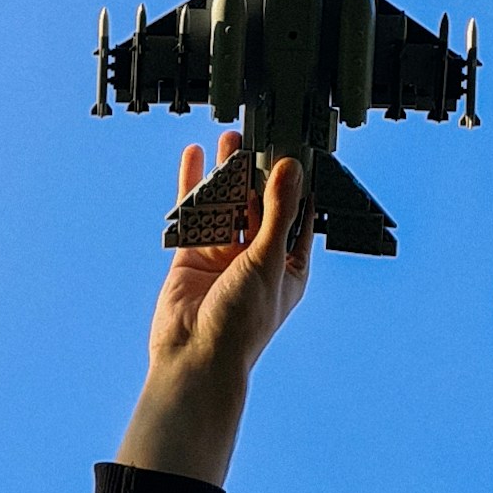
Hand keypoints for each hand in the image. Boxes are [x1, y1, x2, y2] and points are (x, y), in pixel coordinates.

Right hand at [116, 134, 311, 486]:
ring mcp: (224, 257)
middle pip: (260, 205)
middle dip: (260, 173)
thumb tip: (292, 168)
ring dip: (228, 174)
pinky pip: (195, 213)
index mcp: (288, 267)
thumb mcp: (268, 259)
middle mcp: (257, 260)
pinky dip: (194, 185)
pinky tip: (194, 157)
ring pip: (228, 205)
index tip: (299, 148)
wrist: (195, 358)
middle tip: (261, 134)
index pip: (298, 216)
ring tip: (230, 137)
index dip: (298, 184)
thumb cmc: (242, 323)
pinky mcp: (193, 256)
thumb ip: (277, 210)